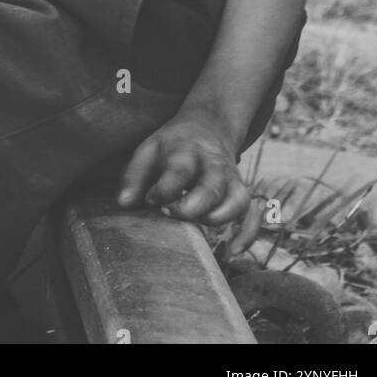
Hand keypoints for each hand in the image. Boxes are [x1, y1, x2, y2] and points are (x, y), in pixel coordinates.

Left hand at [116, 109, 250, 226]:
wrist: (209, 124)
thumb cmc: (173, 145)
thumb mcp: (149, 149)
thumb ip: (134, 175)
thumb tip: (124, 203)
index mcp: (186, 152)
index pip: (180, 170)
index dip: (166, 189)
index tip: (151, 201)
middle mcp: (213, 165)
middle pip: (212, 187)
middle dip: (192, 207)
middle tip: (171, 213)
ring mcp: (231, 179)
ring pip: (237, 200)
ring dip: (218, 219)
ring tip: (196, 231)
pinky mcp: (240, 191)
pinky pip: (252, 213)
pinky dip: (247, 233)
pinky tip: (234, 251)